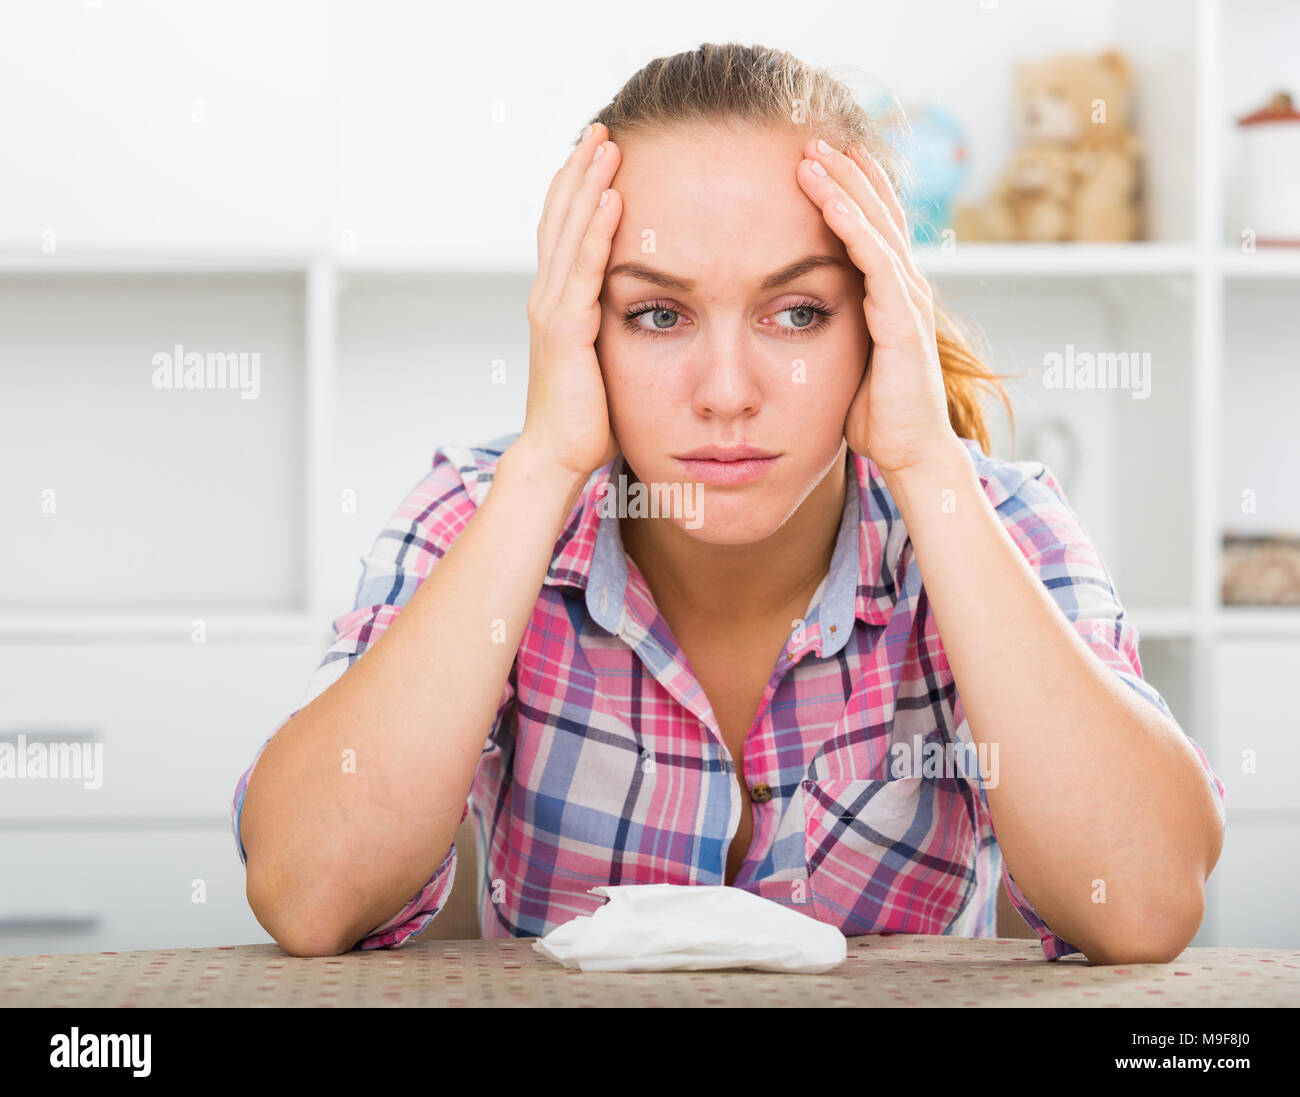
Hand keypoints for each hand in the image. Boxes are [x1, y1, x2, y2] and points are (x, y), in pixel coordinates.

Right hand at [521, 122, 623, 478]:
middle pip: (561, 216)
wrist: (557, 456)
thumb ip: (616, 331)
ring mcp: (551, 310)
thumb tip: (650, 317)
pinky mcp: (564, 329)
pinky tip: (614, 197)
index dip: (579, 188)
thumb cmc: (587, 419)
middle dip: (581, 170)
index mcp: (557, 302)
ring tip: (606, 142)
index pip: (565, 230)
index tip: (599, 151)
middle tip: (602, 127)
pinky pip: (583, 269)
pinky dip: (597, 230)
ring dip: (588, 184)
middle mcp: (547, 297)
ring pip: (570, 232)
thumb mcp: (606, 362)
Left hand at [795, 138, 961, 478]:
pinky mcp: (903, 320)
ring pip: (875, 227)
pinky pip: (876, 262)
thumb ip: (833, 332)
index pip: (874, 228)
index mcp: (893, 295)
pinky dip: (854, 228)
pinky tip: (830, 202)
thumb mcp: (847, 361)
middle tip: (812, 138)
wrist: (912, 454)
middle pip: (877, 214)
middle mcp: (907, 289)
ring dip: (844, 188)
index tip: (819, 159)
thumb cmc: (878, 416)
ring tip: (812, 154)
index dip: (851, 190)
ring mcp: (909, 301)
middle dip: (845, 173)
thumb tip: (795, 321)